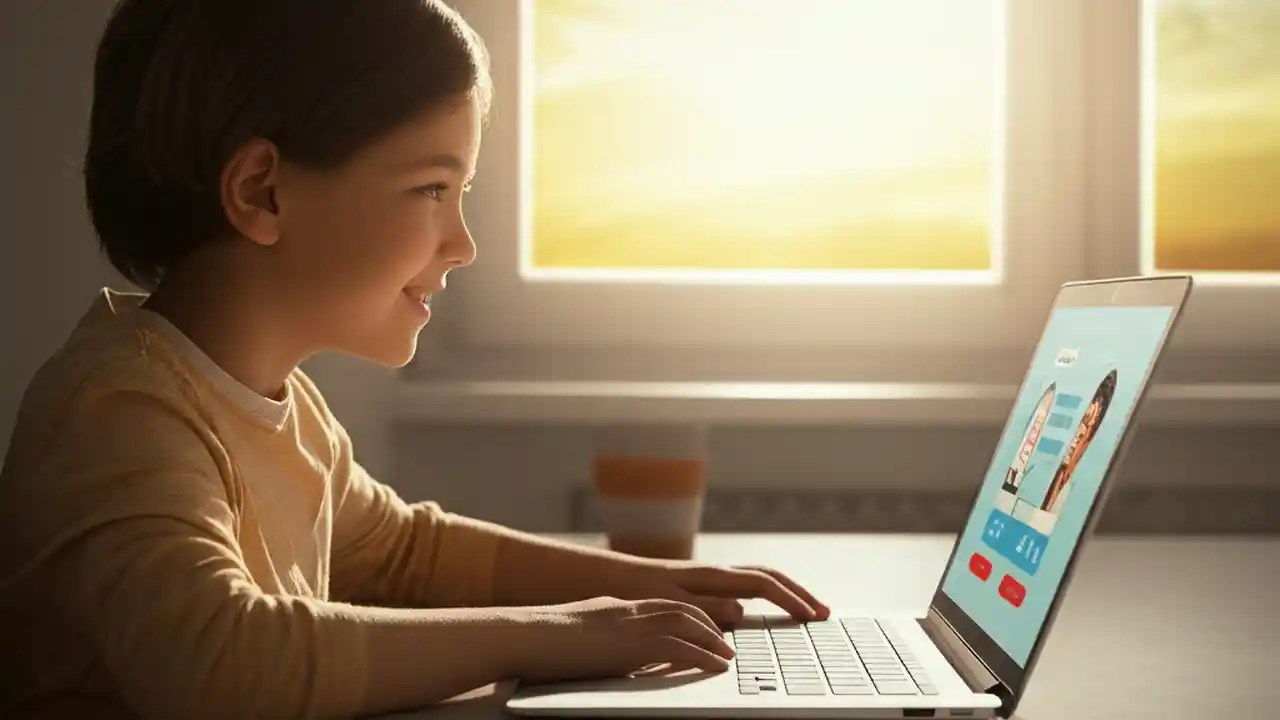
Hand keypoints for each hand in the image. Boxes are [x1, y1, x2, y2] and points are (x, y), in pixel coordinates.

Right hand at [510, 596, 735, 682]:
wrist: (527, 635)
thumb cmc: (540, 642)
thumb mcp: (577, 635)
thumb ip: (599, 639)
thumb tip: (609, 655)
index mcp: (615, 606)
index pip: (659, 605)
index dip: (684, 616)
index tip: (699, 627)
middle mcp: (629, 608)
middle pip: (681, 609)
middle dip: (706, 624)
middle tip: (722, 642)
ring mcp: (634, 624)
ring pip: (688, 624)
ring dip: (712, 639)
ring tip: (726, 656)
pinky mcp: (636, 644)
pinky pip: (682, 649)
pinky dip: (704, 657)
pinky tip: (717, 667)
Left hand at [604, 559, 831, 628]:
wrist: (608, 579)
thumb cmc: (635, 593)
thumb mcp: (669, 604)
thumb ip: (705, 608)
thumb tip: (743, 610)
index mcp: (712, 576)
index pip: (764, 584)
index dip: (792, 601)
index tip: (813, 618)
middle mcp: (714, 573)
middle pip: (768, 577)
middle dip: (798, 593)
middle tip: (823, 613)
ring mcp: (709, 579)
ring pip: (757, 581)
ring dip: (784, 594)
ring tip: (803, 612)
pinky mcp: (700, 587)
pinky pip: (742, 589)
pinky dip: (764, 597)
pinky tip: (765, 613)